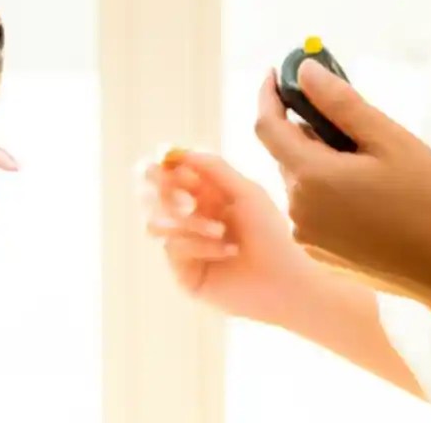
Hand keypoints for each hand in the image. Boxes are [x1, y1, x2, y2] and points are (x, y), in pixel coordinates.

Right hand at [139, 148, 320, 324]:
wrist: (283, 278)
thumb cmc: (270, 233)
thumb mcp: (246, 192)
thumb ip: (214, 168)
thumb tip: (177, 151)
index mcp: (198, 195)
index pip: (163, 175)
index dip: (157, 167)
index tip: (163, 161)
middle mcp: (184, 218)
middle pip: (148, 197)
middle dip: (165, 195)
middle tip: (187, 202)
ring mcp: (180, 245)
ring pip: (154, 222)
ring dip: (188, 223)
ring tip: (220, 231)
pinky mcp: (180, 271)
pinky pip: (172, 248)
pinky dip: (200, 245)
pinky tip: (227, 251)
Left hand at [254, 59, 430, 297]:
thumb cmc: (430, 201)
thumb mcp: (390, 140)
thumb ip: (340, 103)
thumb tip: (304, 71)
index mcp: (308, 177)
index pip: (267, 126)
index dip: (269, 96)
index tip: (277, 73)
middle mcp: (295, 209)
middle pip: (286, 155)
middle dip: (306, 131)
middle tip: (346, 121)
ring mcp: (305, 237)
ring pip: (299, 183)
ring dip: (318, 164)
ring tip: (366, 164)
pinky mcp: (319, 256)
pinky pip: (311, 212)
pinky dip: (325, 195)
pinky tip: (365, 198)